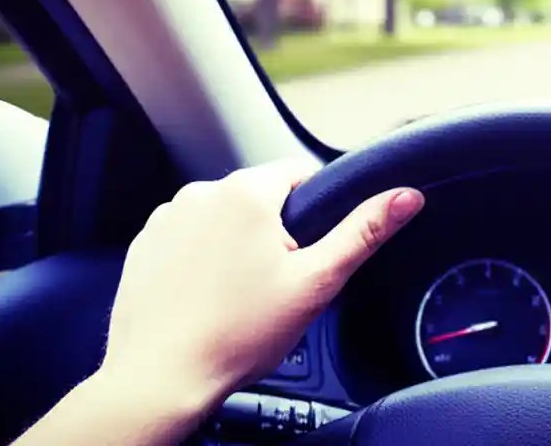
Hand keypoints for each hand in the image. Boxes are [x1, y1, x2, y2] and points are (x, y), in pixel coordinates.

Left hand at [101, 159, 424, 410]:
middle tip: (278, 282)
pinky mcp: (145, 244)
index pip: (300, 173)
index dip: (315, 211)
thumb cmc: (237, 334)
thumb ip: (364, 232)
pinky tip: (208, 296)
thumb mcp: (317, 282)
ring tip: (240, 294)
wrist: (162, 377)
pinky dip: (202, 259)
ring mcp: (167, 218)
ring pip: (223, 218)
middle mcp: (200, 194)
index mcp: (246, 193)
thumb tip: (406, 196)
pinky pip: (188, 238)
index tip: (309, 251)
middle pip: (260, 197)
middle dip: (275, 231)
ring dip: (236, 243)